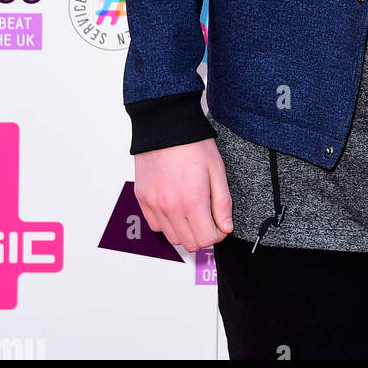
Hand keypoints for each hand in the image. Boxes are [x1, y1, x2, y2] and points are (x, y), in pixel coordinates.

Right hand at [134, 137, 234, 252]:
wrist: (165, 124)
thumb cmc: (192, 143)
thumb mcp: (217, 170)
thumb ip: (222, 202)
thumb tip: (225, 227)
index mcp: (192, 200)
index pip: (206, 239)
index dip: (217, 234)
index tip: (220, 224)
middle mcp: (170, 207)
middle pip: (189, 243)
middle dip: (203, 234)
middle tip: (208, 218)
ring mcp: (153, 204)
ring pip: (172, 237)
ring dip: (185, 230)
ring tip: (192, 210)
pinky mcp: (142, 199)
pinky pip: (155, 225)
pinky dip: (167, 223)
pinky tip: (176, 207)